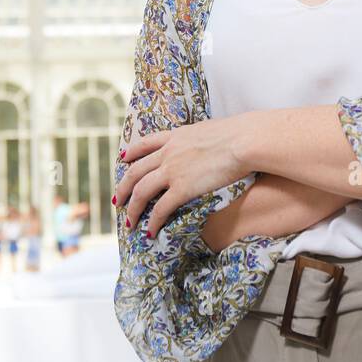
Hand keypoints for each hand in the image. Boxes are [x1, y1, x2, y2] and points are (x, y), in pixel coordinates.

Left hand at [115, 114, 248, 239]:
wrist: (243, 141)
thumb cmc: (237, 134)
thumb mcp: (208, 130)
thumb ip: (197, 139)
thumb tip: (203, 145)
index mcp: (174, 136)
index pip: (144, 144)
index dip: (131, 153)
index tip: (123, 159)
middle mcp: (168, 153)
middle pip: (135, 171)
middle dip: (123, 188)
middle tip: (118, 201)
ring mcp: (173, 171)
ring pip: (141, 192)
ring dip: (132, 209)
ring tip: (129, 223)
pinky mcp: (183, 188)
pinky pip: (160, 209)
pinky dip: (152, 222)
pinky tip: (149, 231)